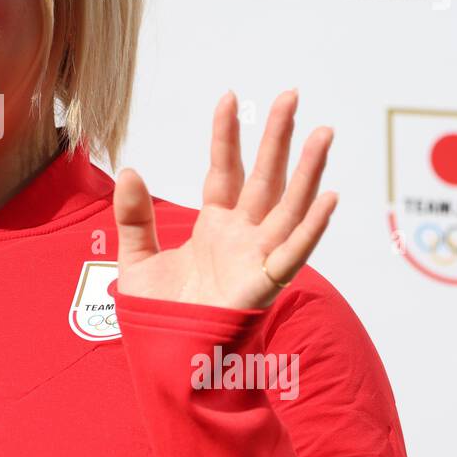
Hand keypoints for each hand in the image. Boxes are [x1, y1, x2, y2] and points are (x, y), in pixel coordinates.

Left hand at [113, 89, 336, 310]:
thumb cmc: (159, 315)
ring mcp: (256, 259)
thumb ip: (134, 216)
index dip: (226, 135)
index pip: (225, 170)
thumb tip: (128, 171)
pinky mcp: (263, 286)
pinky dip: (312, 228)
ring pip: (289, 207)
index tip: (230, 97)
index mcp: (215, 226)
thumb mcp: (136, 257)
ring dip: (308, 171)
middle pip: (265, 177)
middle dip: (278, 138)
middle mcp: (242, 236)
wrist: (164, 360)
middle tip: (291, 95)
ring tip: (323, 133)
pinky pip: (293, 253)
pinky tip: (328, 198)